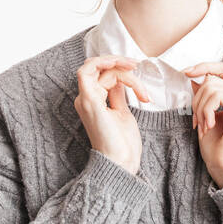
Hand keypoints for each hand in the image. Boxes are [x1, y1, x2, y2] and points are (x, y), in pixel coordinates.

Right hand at [73, 55, 150, 174]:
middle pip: (98, 69)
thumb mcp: (122, 112)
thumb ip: (117, 94)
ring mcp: (85, 100)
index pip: (102, 75)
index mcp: (92, 102)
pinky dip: (101, 63)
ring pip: (96, 67)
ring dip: (117, 64)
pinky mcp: (89, 102)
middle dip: (118, 63)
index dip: (120, 70)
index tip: (137, 74)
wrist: (121, 161)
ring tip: (134, 69)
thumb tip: (119, 80)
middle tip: (135, 65)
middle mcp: (84, 99)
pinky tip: (119, 64)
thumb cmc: (123, 143)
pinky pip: (85, 72)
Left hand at [182, 61, 222, 187]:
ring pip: (211, 87)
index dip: (205, 66)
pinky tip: (208, 126)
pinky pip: (217, 96)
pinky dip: (206, 110)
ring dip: (200, 108)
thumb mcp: (205, 117)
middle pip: (213, 78)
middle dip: (197, 98)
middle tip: (196, 121)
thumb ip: (204, 97)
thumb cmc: (217, 148)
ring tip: (202, 126)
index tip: (185, 72)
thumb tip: (194, 79)